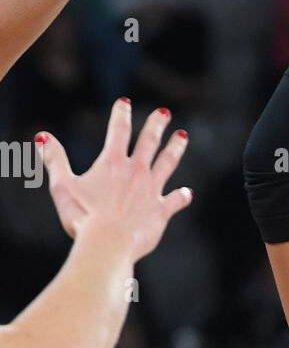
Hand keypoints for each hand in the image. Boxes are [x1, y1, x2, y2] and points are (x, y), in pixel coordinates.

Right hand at [36, 99, 192, 261]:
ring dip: (176, 148)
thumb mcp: (62, 186)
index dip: (121, 114)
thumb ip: (54, 159)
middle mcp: (136, 172)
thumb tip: (41, 136)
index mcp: (112, 163)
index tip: (125, 102)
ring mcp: (152, 191)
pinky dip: (181, 196)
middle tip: (164, 113)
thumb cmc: (81, 217)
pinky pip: (175, 201)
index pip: (119, 130)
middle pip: (149, 141)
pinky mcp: (161, 212)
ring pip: (168, 163)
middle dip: (156, 124)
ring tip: (183, 136)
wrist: (108, 245)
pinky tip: (187, 193)